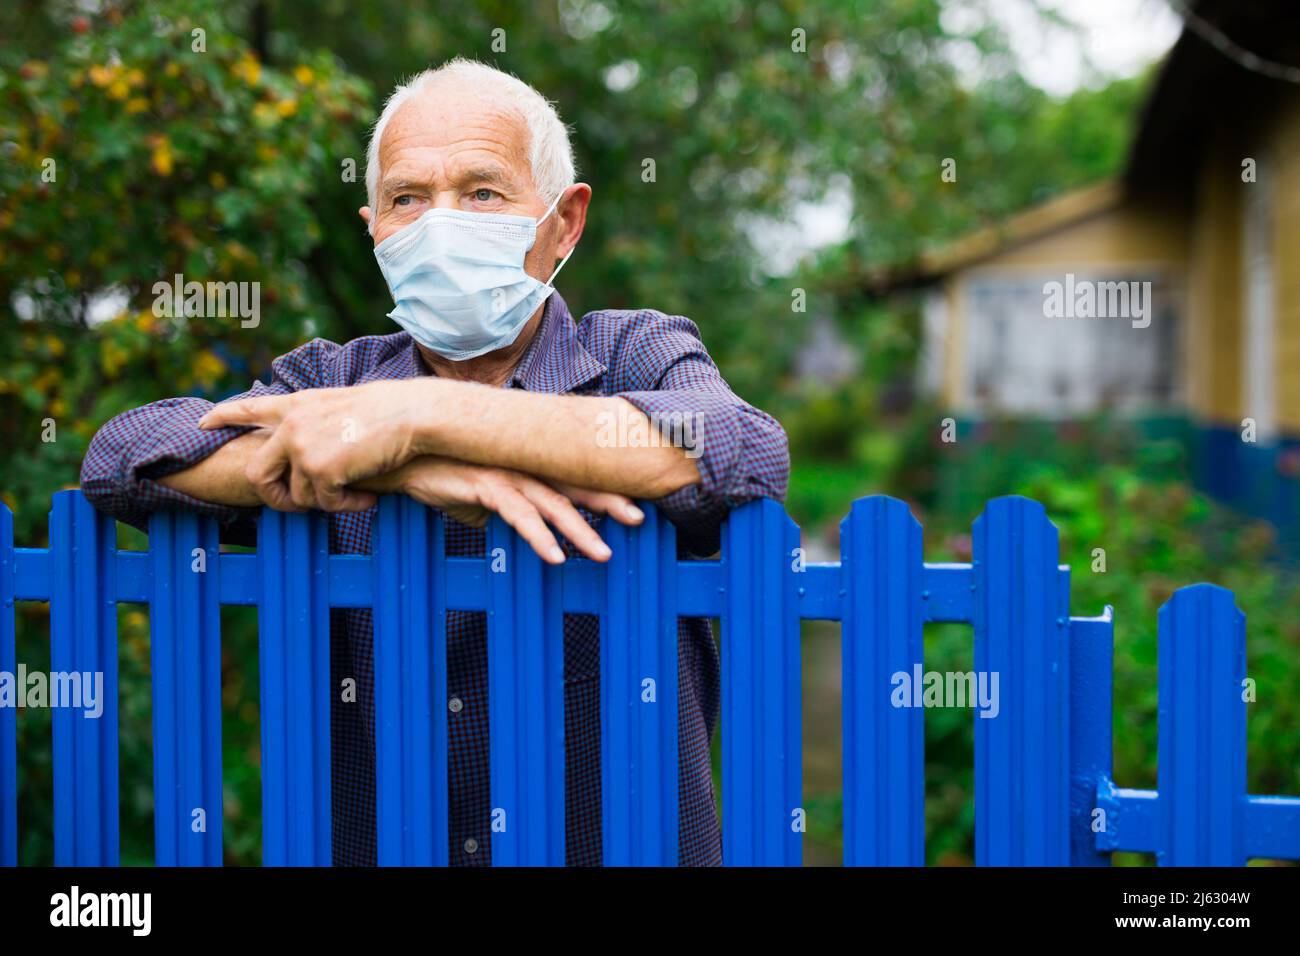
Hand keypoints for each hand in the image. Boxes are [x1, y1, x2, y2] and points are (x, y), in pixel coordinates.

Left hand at [198, 381, 425, 511]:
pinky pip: (323, 504)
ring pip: (298, 496)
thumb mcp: (342, 407)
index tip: (203, 424)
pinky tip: (367, 498)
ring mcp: (303, 448)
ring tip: (356, 495)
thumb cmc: (389, 412)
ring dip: (326, 503)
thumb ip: (317, 424)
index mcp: (298, 405)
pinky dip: (346, 507)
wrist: (410, 416)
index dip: (224, 417)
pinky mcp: (319, 470)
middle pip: (257, 472)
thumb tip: (309, 455)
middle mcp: (292, 426)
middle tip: (297, 506)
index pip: (250, 408)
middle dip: (274, 497)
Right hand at [391, 456, 643, 563]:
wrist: (401, 456)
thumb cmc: (440, 473)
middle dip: (610, 502)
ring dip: (581, 531)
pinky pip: (518, 515)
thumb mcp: (478, 495)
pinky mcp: (484, 486)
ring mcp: (505, 474)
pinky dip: (539, 537)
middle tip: (641, 519)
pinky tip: (555, 556)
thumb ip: (499, 506)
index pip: (574, 478)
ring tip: (604, 554)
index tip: (636, 503)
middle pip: (575, 485)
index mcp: (526, 467)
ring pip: (553, 504)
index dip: (605, 489)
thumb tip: (504, 523)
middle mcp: (522, 467)